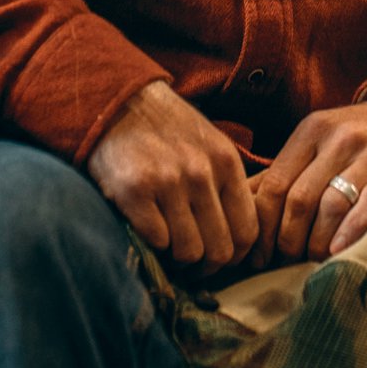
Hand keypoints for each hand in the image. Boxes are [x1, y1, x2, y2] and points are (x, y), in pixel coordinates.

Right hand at [86, 81, 258, 275]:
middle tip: (190, 263)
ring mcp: (168, 181)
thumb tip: (237, 242)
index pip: (247, 231)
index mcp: (225, 161)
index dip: (234, 256)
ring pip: (188, 253)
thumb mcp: (209, 145)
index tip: (218, 260)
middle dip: (205, 266)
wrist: (119, 101)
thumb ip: (225, 186)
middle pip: (220, 250)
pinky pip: (156, 242)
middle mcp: (201, 172)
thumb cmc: (165, 128)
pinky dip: (152, 244)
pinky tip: (146, 228)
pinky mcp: (135, 190)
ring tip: (166, 245)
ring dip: (176, 258)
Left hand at [250, 93, 366, 265]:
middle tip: (285, 261)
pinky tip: (340, 250)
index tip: (257, 254)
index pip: (274, 183)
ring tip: (313, 260)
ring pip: (332, 204)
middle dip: (287, 239)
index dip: (262, 225)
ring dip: (317, 242)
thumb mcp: (317, 142)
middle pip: (300, 198)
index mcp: (311, 130)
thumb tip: (240, 208)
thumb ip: (283, 171)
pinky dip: (352, 229)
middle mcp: (339, 137)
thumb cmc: (356, 138)